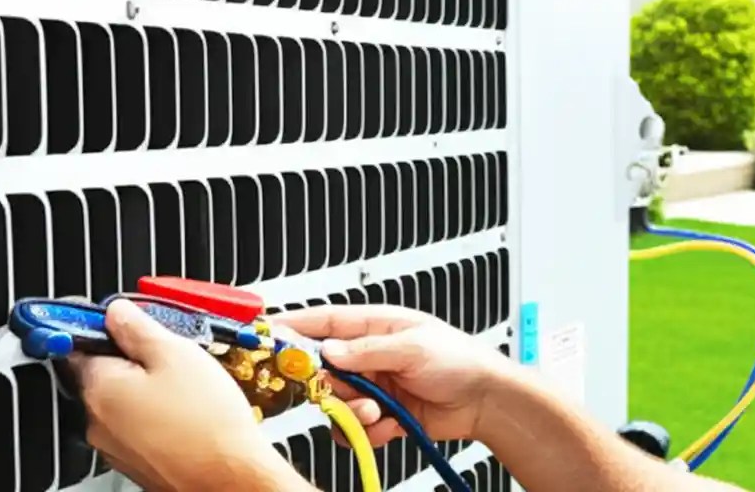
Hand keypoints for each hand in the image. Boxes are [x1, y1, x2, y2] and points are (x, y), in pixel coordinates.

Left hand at [66, 300, 307, 490]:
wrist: (230, 477)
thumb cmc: (207, 421)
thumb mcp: (176, 354)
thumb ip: (139, 328)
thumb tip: (117, 313)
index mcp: (100, 388)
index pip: (78, 345)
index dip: (102, 326)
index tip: (119, 319)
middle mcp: (97, 422)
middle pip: (103, 374)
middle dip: (132, 359)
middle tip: (169, 351)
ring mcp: (115, 447)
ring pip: (122, 403)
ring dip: (146, 389)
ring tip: (186, 384)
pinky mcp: (137, 463)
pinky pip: (138, 427)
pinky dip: (156, 415)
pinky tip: (187, 411)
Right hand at [271, 305, 516, 446]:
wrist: (484, 400)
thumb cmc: (459, 360)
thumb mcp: (413, 347)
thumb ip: (368, 350)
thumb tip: (329, 350)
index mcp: (375, 326)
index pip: (324, 321)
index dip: (294, 326)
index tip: (269, 335)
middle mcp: (369, 356)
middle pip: (322, 370)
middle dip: (330, 387)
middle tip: (346, 392)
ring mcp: (373, 386)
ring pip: (336, 403)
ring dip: (353, 413)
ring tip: (380, 412)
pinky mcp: (380, 415)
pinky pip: (354, 429)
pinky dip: (369, 432)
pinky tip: (391, 425)